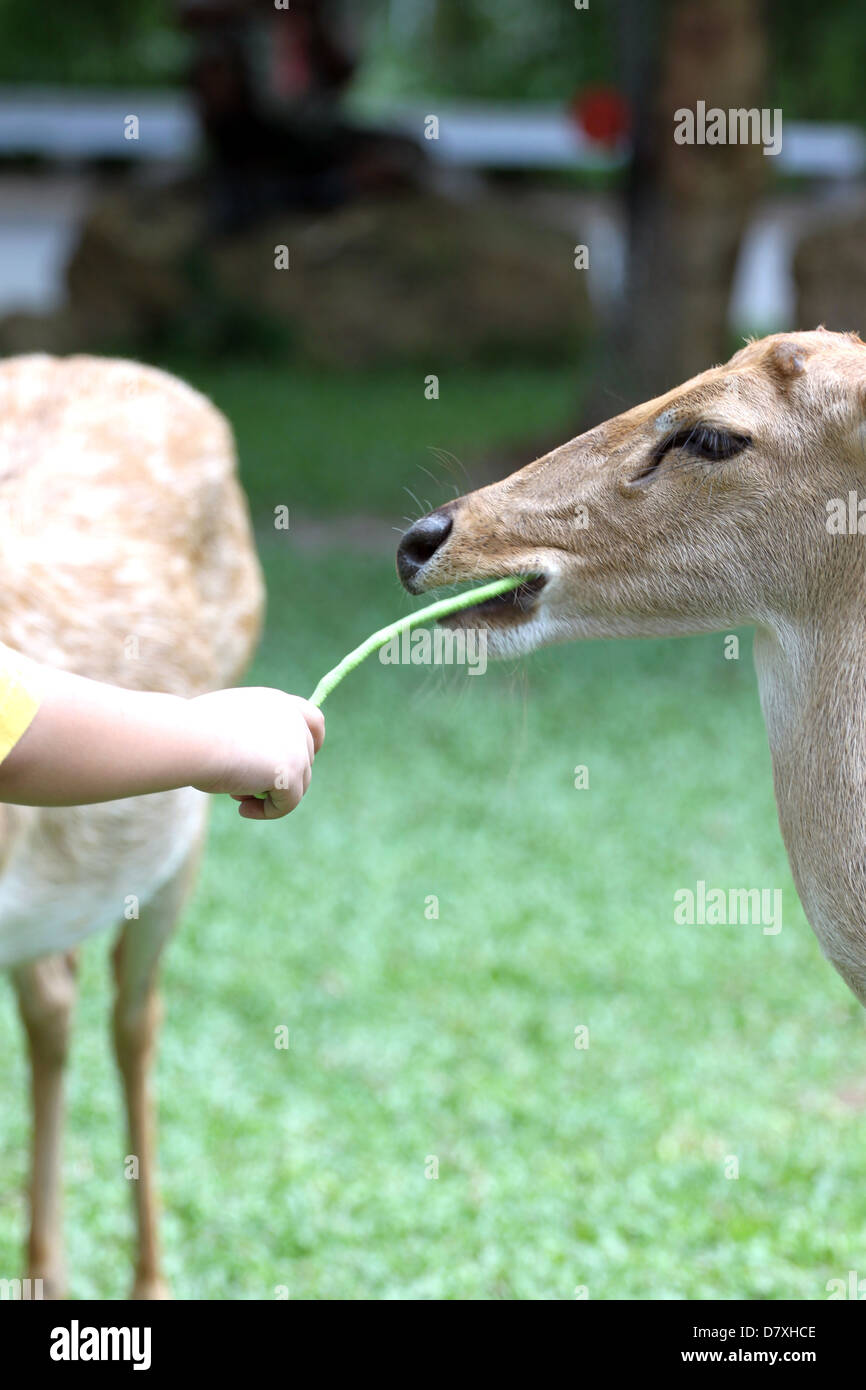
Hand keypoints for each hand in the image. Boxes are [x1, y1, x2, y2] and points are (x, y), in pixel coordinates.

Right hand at [188, 688, 324, 818]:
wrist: (190, 739)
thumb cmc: (193, 732)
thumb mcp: (226, 725)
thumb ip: (251, 736)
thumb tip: (259, 764)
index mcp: (276, 702)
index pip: (313, 720)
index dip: (312, 742)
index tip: (296, 762)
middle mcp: (292, 720)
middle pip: (306, 758)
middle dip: (278, 777)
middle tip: (242, 788)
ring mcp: (296, 745)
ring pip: (298, 784)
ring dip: (270, 795)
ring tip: (237, 796)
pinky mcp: (291, 771)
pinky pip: (288, 803)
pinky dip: (267, 811)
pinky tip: (242, 809)